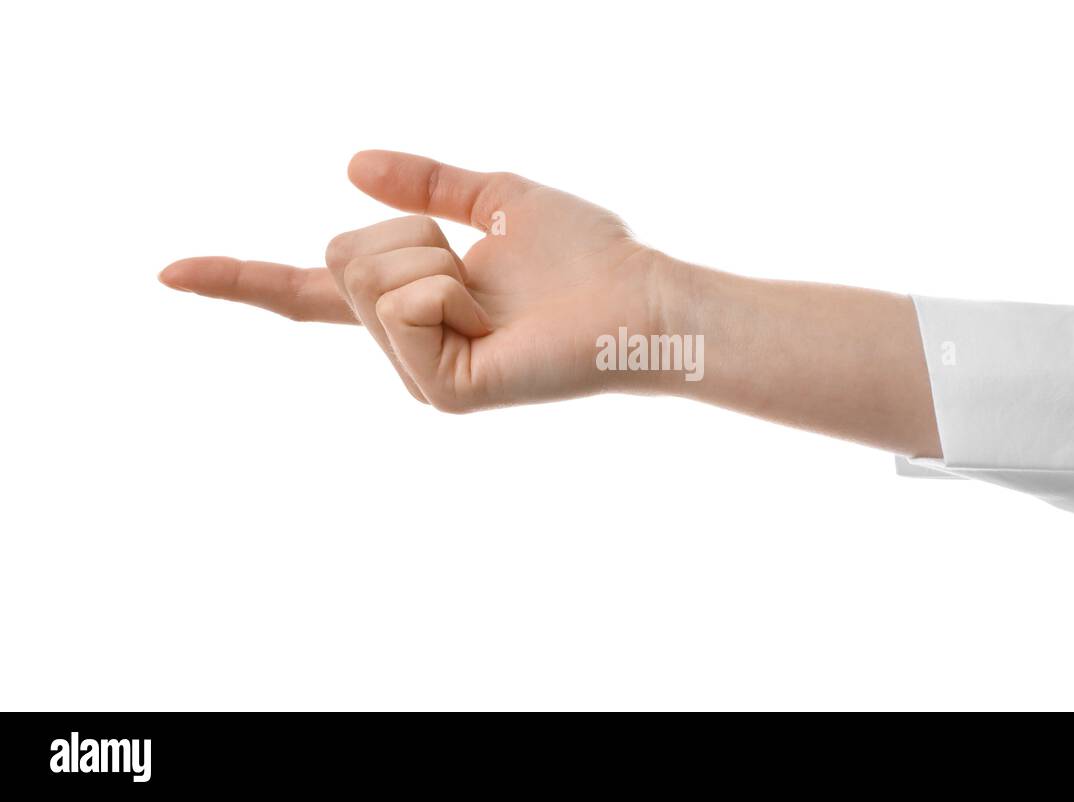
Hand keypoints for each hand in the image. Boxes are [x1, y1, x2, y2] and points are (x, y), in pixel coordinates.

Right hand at [160, 150, 672, 409]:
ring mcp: (417, 374)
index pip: (306, 293)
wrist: (641, 298)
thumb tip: (350, 163)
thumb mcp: (495, 197)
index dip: (239, 280)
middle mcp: (401, 344)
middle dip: (411, 233)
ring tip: (495, 295)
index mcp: (408, 303)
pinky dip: (452, 286)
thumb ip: (426, 184)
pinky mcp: (440, 391)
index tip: (168, 273)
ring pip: (367, 273)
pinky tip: (494, 315)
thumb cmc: (584, 257)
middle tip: (478, 265)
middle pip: (339, 254)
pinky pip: (405, 301)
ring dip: (439, 258)